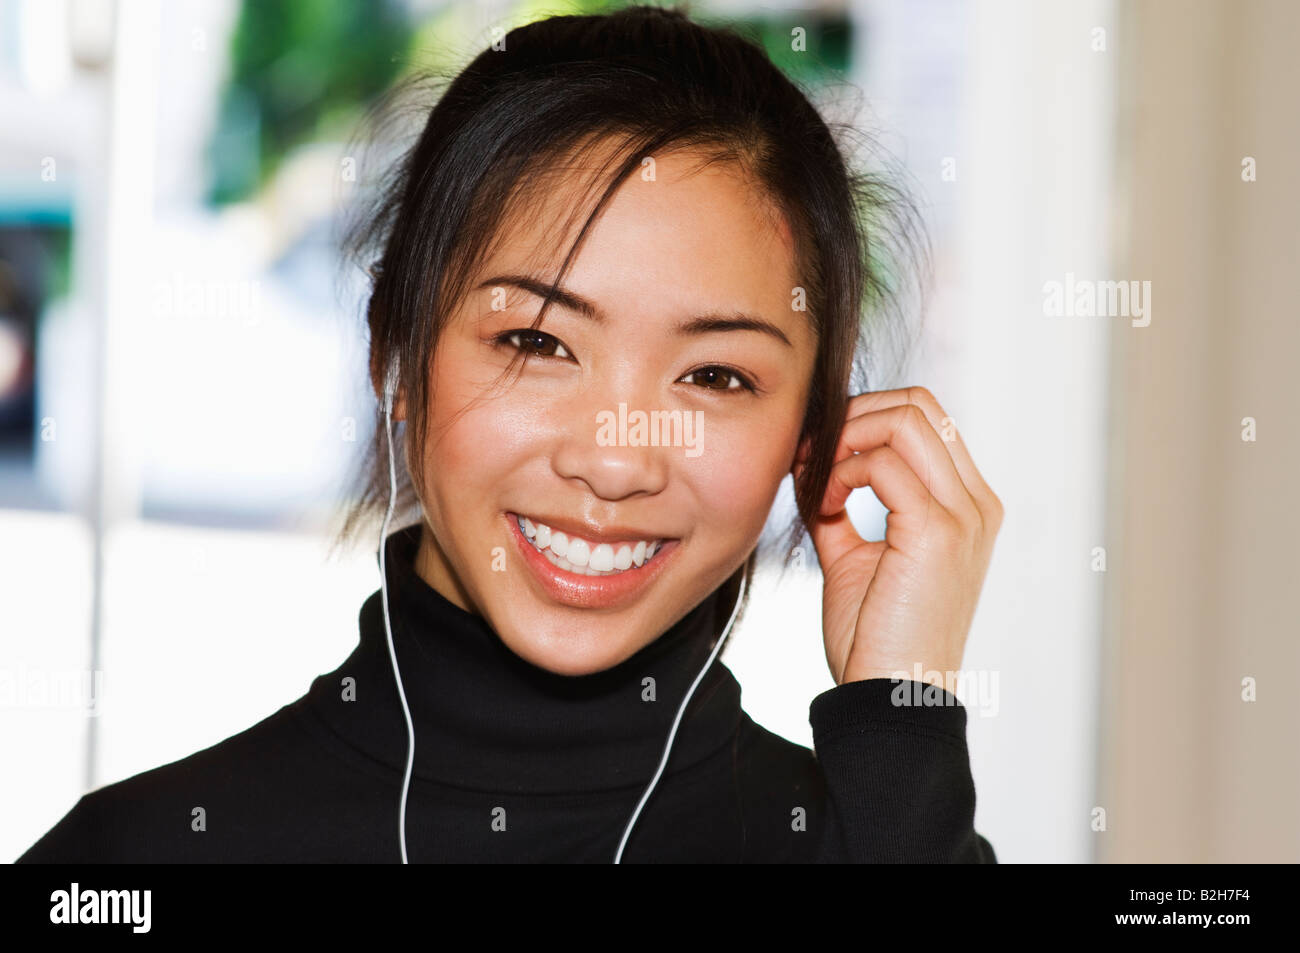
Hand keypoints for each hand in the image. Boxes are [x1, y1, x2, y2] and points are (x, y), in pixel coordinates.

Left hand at [793, 387, 1002, 686]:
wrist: (891, 699)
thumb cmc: (875, 640)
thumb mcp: (855, 560)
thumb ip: (841, 511)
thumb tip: (811, 468)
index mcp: (967, 508)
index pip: (926, 421)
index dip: (865, 419)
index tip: (817, 453)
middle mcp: (976, 504)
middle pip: (921, 405)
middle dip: (855, 415)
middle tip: (812, 454)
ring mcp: (964, 516)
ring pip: (906, 418)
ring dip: (846, 436)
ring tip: (816, 477)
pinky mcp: (937, 531)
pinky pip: (883, 463)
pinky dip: (841, 471)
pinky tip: (823, 503)